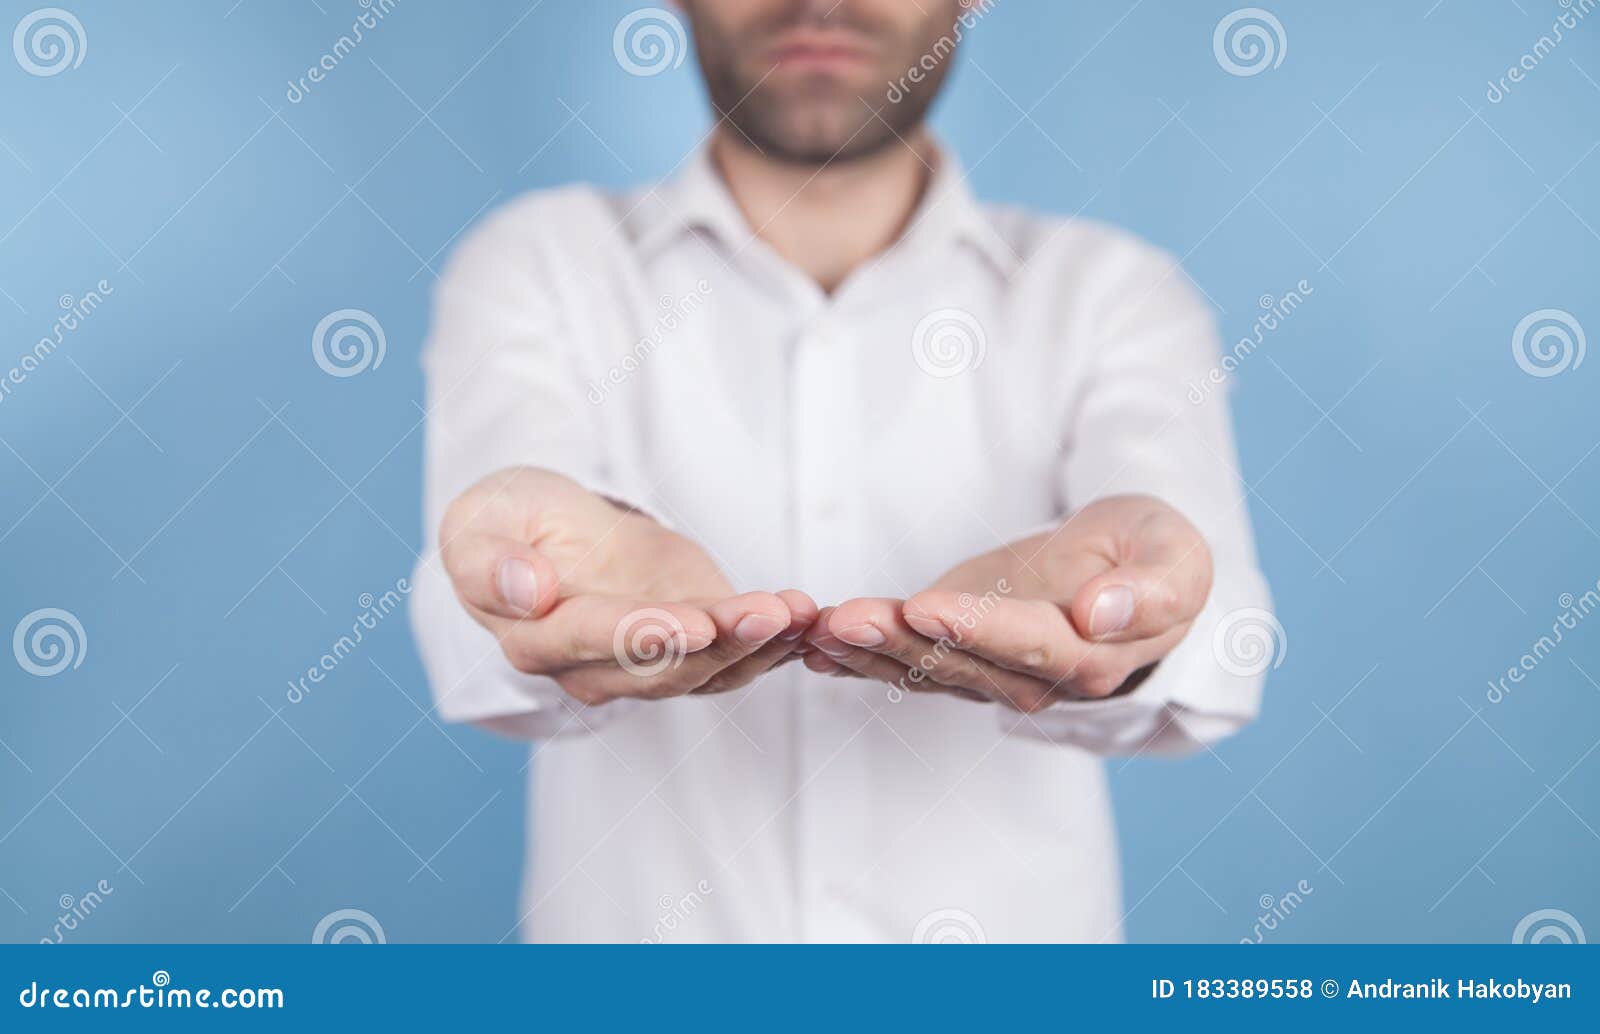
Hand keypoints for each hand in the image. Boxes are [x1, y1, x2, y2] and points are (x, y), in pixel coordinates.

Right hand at [439, 467, 816, 704]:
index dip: (641, 635)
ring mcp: (652, 664)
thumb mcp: (478, 522)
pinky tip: (810, 616)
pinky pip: (742, 655)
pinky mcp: (696, 644)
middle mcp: (596, 669)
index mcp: (536, 639)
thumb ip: (487, 560)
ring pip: (712, 668)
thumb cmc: (508, 523)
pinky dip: (779, 640)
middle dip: (722, 641)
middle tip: (769, 613)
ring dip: (762, 644)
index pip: (590, 641)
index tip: (688, 623)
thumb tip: (524, 590)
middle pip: (665, 665)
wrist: (547, 530)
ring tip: (800, 610)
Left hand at [802, 495, 1211, 711]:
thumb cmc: (1156, 555)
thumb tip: (1102, 615)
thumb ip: (1153, 590)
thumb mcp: (1177, 557)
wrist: (1130, 567)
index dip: (978, 629)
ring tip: (820, 627)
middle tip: (847, 618)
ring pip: (924, 669)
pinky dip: (856, 657)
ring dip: (867, 652)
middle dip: (901, 641)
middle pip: (962, 664)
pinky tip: (811, 645)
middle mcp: (1035, 680)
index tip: (928, 607)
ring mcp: (990, 673)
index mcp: (1092, 656)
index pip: (1030, 646)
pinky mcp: (956, 653)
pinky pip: (904, 661)